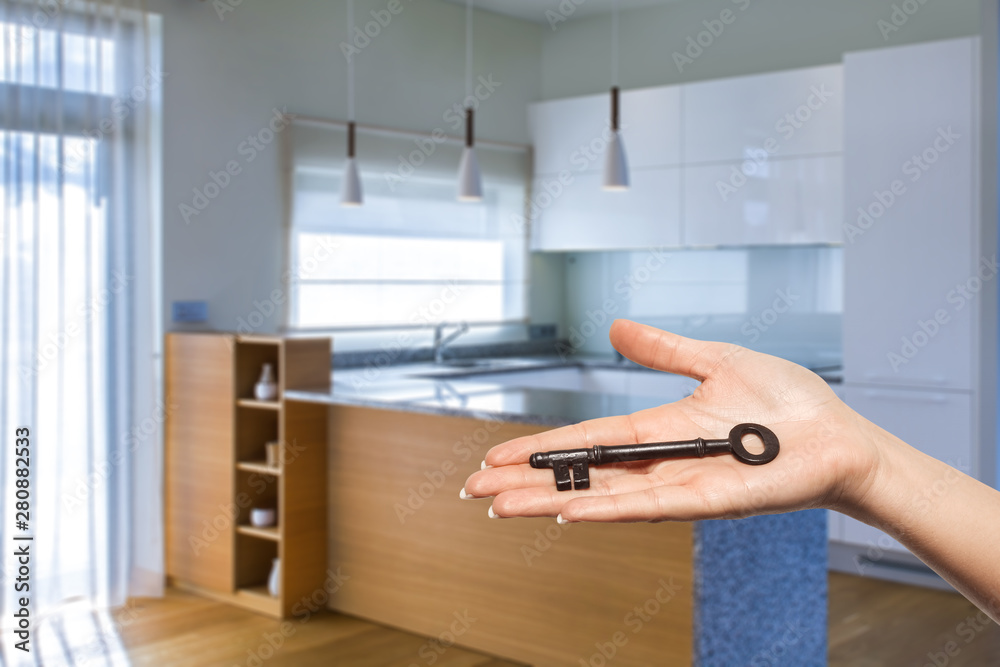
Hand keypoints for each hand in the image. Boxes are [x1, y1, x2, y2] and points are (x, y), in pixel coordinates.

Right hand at [461, 319, 882, 522]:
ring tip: (502, 507)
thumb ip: (662, 350)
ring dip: (550, 501)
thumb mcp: (713, 360)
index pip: (583, 441)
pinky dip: (608, 509)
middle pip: (579, 474)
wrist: (837, 433)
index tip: (493, 459)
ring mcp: (681, 483)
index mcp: (657, 430)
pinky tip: (568, 511)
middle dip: (525, 483)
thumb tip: (617, 328)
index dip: (537, 449)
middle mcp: (659, 461)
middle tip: (473, 492)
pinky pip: (651, 505)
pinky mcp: (710, 499)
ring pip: (603, 495)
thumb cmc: (785, 402)